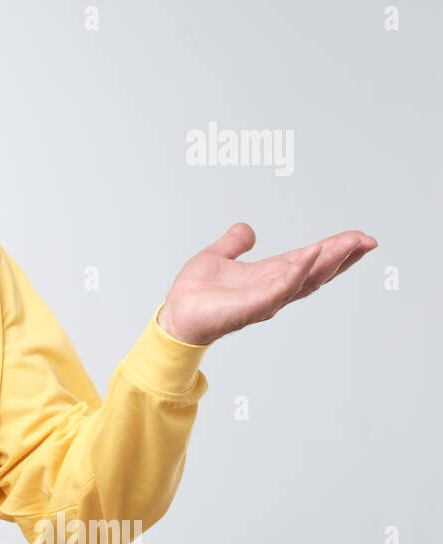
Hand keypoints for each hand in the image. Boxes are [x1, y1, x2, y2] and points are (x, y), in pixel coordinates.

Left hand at [156, 222, 377, 345]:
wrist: (176, 314)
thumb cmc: (195, 293)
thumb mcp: (217, 256)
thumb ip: (234, 243)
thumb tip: (247, 229)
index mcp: (269, 275)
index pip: (309, 260)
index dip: (333, 249)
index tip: (358, 237)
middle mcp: (274, 289)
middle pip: (316, 271)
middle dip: (342, 256)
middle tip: (367, 241)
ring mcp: (266, 299)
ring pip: (304, 280)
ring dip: (327, 262)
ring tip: (347, 245)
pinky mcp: (252, 307)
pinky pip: (279, 289)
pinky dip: (296, 273)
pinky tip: (309, 256)